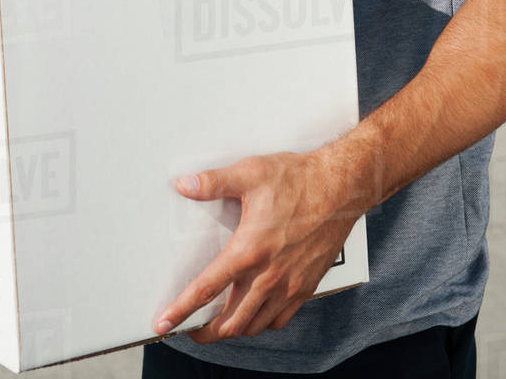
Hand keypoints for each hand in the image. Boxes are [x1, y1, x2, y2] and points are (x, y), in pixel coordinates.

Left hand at [153, 151, 357, 341]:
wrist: (340, 189)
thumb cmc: (297, 180)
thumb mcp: (250, 173)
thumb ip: (213, 182)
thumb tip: (184, 185)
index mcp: (249, 250)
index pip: (207, 289)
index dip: (182, 310)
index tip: (164, 324)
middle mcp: (269, 275)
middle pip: (230, 322)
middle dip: (206, 332)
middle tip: (190, 328)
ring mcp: (289, 285)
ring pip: (254, 325)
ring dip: (233, 329)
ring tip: (218, 324)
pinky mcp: (306, 287)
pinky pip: (279, 320)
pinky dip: (262, 324)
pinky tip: (254, 314)